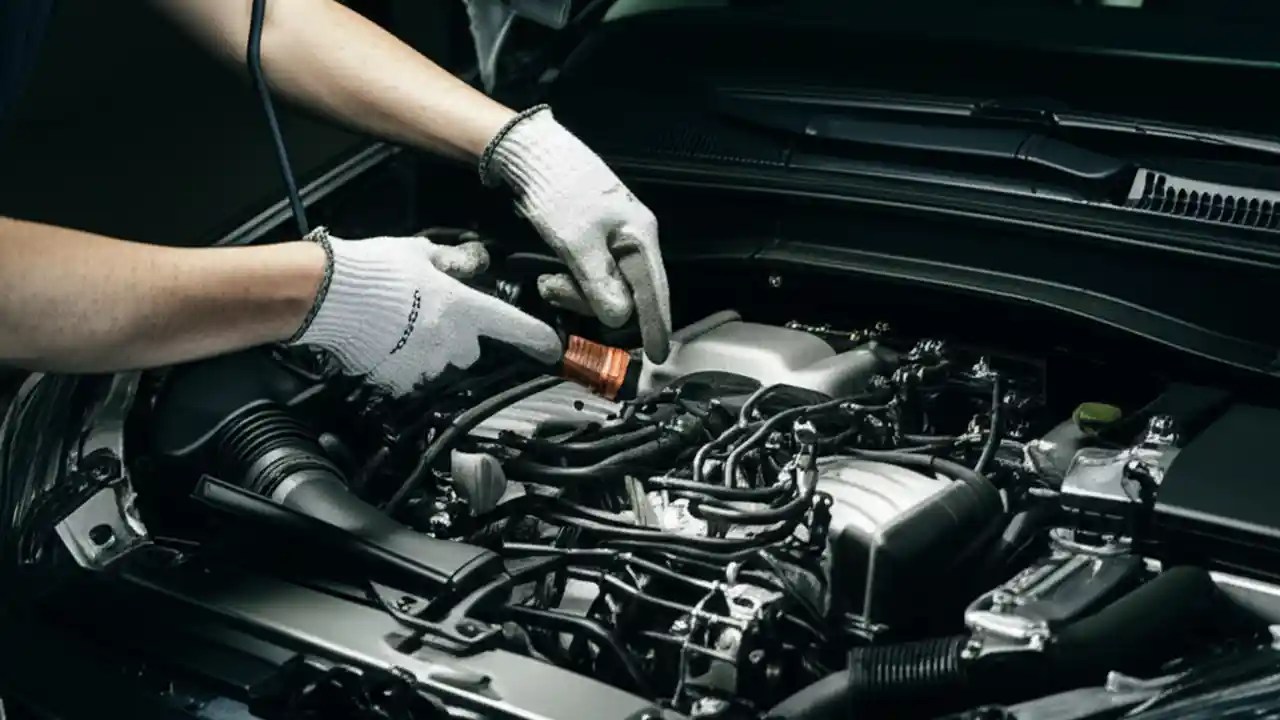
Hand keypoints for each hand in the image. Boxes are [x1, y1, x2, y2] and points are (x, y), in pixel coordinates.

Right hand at [289, 229, 561, 394]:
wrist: (323, 295)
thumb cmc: (372, 268)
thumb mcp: (418, 252)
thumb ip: (451, 261)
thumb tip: (472, 262)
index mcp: (462, 307)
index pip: (513, 325)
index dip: (538, 338)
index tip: (552, 348)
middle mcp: (449, 341)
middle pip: (471, 350)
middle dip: (459, 337)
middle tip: (432, 314)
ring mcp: (422, 364)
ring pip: (440, 364)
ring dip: (429, 351)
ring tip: (399, 326)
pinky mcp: (396, 380)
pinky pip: (409, 377)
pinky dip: (402, 364)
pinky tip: (383, 342)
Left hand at [482, 106, 672, 362]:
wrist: (532, 152)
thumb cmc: (559, 191)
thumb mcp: (576, 242)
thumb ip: (599, 283)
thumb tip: (617, 319)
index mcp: (639, 237)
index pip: (654, 292)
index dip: (656, 325)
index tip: (659, 354)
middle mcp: (633, 239)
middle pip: (627, 293)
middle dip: (592, 303)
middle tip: (556, 292)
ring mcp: (614, 238)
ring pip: (606, 286)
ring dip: (576, 293)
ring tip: (548, 283)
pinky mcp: (594, 238)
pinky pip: (592, 274)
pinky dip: (571, 281)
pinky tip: (550, 276)